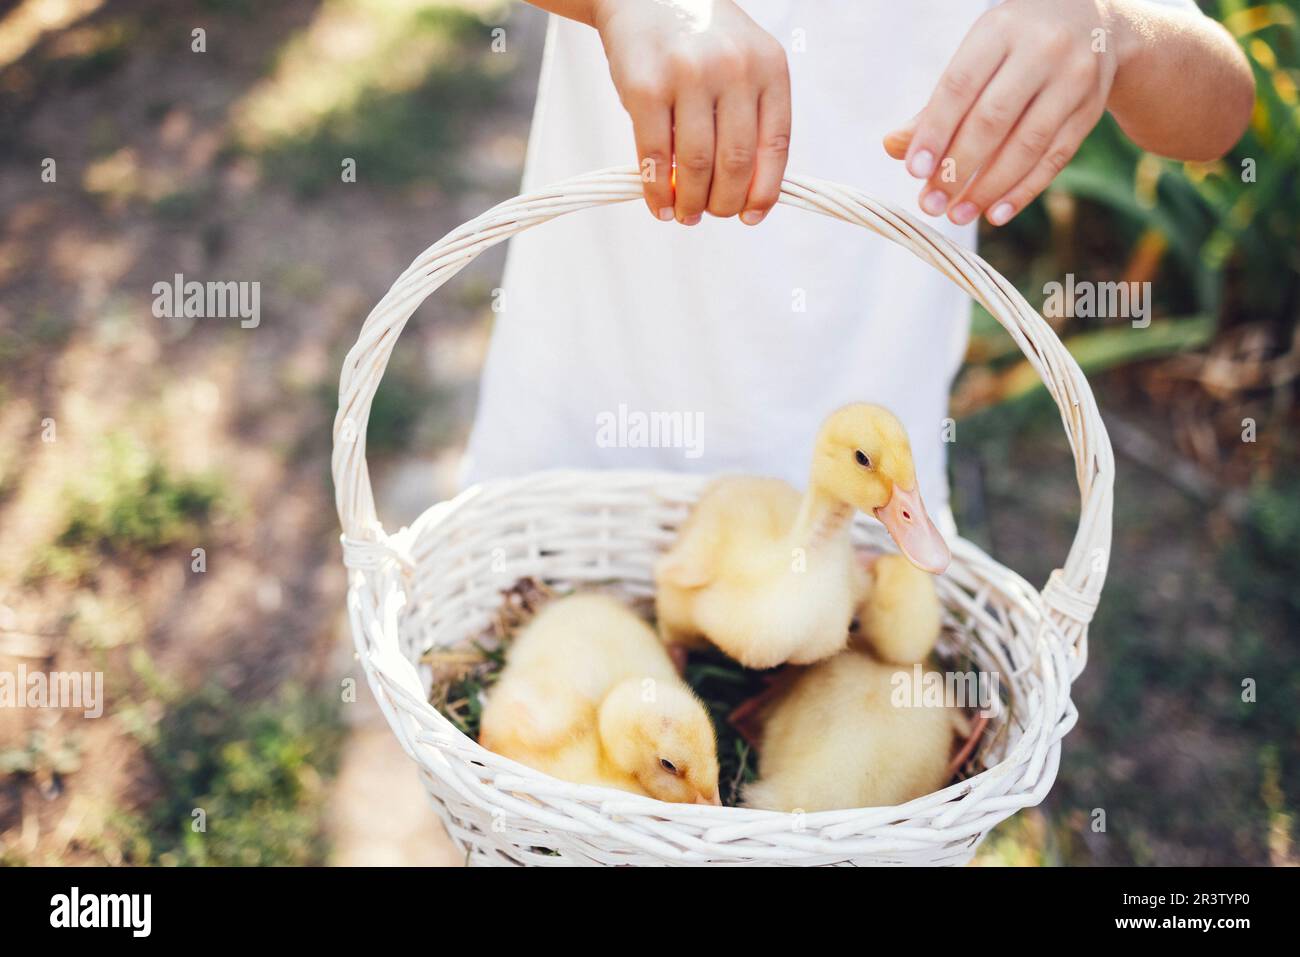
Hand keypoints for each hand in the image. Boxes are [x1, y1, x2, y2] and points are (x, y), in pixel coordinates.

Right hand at [593, 0, 791, 224]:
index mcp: (768, 66)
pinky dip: (657, 191)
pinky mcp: (646, 88)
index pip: (775, 145)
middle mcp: (734, 68)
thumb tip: (749, 191)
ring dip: (691, 203)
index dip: (765, 191)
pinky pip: (656, 156)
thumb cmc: (698, 37)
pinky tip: (659, 204)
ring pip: (697, 165)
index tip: (752, 215)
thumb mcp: (742, 61)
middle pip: (736, 162)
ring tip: (685, 214)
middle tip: (711, 214)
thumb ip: (751, 114)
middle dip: (724, 203)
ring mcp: (689, 76)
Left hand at [885, 0, 1123, 226]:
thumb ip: (936, 104)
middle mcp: (1042, 50)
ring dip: (988, 188)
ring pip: (1027, 145)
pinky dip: (1024, 190)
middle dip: (957, 168)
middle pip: (993, 120)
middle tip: (931, 204)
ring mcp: (1074, 79)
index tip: (914, 172)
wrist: (1093, 21)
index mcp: (1001, 30)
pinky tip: (996, 213)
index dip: (934, 132)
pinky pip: (1055, 158)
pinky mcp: (1090, 109)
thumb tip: (892, 146)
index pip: (960, 87)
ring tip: (958, 216)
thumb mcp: (976, 56)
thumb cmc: (1013, 45)